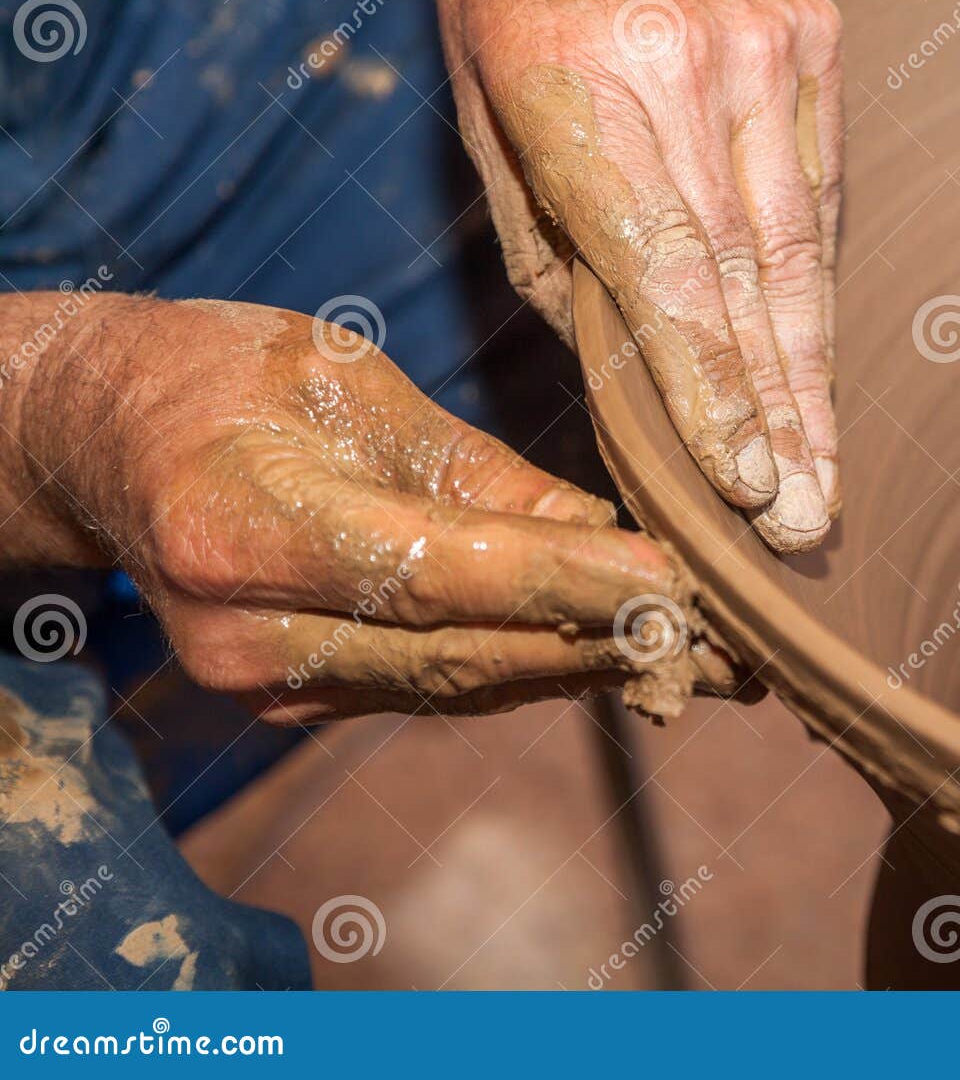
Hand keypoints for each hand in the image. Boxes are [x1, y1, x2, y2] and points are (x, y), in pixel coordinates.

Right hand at [1, 294, 725, 722]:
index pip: (436, 573)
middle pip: (460, 655)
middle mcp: (248, 633)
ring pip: (460, 687)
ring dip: (585, 671)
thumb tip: (608, 537)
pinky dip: (529, 669)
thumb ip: (479, 478)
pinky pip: (435, 689)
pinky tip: (613, 655)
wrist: (108, 441)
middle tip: (731, 642)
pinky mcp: (295, 702)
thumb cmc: (225, 377)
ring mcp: (266, 685)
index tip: (678, 584)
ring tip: (704, 661)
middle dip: (604, 644)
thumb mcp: (352, 386)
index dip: (566, 584)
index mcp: (246, 528)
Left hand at [428, 0, 842, 551]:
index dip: (712, 387)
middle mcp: (689, 69)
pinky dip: (817, 284)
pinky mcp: (815, 34)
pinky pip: (820, 186)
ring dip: (814, 375)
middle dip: (782, 416)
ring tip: (826, 473)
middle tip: (808, 521)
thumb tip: (619, 364)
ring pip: (801, 245)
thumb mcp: (484, 111)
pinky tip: (821, 365)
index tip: (747, 484)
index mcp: (580, 87)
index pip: (665, 270)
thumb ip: (551, 243)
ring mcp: (768, 47)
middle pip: (750, 279)